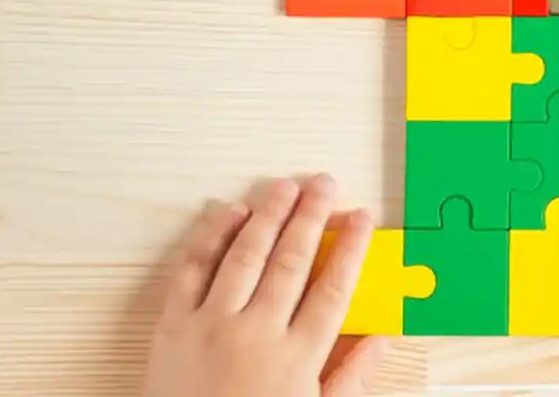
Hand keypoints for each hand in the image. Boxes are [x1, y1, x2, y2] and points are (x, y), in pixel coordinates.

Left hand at [143, 175, 382, 396]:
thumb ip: (351, 375)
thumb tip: (385, 336)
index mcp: (298, 358)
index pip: (333, 287)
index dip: (351, 247)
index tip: (362, 218)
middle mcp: (258, 334)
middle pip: (293, 260)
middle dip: (312, 215)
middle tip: (324, 184)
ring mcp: (213, 326)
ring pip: (246, 254)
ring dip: (269, 214)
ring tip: (284, 186)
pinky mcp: (174, 326)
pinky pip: (193, 268)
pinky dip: (212, 235)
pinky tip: (230, 212)